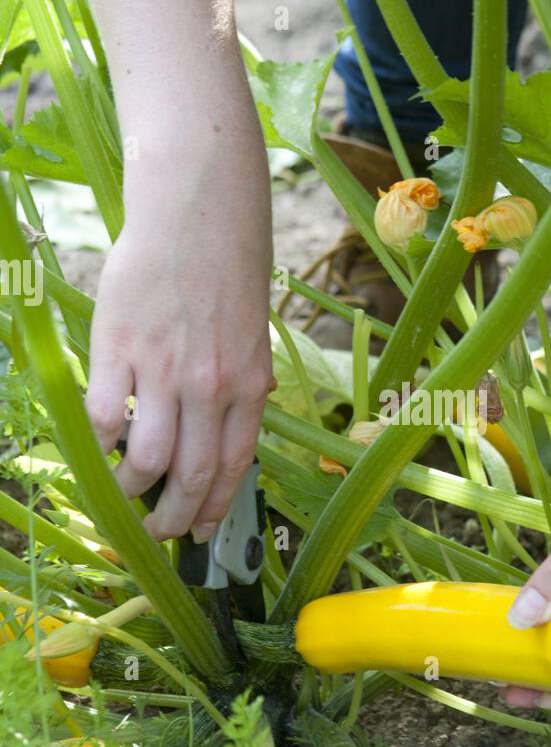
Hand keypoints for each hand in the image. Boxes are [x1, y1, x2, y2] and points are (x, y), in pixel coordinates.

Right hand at [85, 118, 273, 541]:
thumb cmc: (227, 272)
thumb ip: (242, 390)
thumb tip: (227, 440)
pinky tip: (102, 441)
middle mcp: (211, 387)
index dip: (215, 511)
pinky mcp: (119, 348)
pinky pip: (105, 415)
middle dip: (175, 517)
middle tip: (160, 529)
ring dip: (133, 485)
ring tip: (127, 489)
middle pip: (191, 476)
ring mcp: (164, 369)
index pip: (232, 469)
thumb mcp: (253, 337)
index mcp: (249, 387)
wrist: (198, 212)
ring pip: (147, 457)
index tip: (201, 533)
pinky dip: (101, 440)